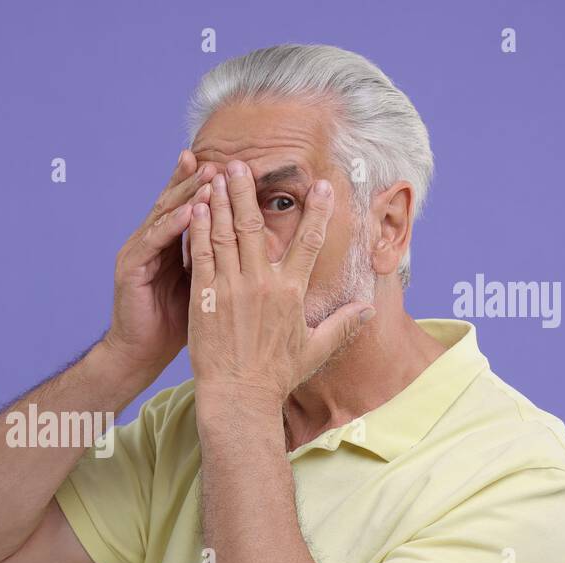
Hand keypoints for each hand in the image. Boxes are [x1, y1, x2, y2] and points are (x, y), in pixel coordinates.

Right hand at [105, 150, 216, 376]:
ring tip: (208, 178)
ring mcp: (138, 252)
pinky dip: (171, 225)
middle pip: (175, 202)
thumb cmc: (177, 325)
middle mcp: (151, 241)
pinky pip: (153, 241)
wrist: (142, 355)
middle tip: (220, 162)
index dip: (205, 186)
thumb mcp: (205, 285)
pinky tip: (189, 212)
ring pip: (164, 215)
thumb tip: (261, 246)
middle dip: (195, 181)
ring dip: (186, 195)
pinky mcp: (130, 268)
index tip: (231, 167)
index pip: (189, 207)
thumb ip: (220, 261)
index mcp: (170, 245)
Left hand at [185, 161, 373, 408]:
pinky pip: (201, 255)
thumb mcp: (314, 350)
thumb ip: (341, 324)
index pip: (310, 243)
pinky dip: (199, 228)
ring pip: (226, 234)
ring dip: (221, 201)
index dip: (317, 212)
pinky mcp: (204, 297)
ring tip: (217, 173)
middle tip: (243, 162)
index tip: (322, 186)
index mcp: (291, 293)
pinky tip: (197, 206)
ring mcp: (230, 289)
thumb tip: (367, 307)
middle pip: (256, 226)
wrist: (238, 397)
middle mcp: (262, 285)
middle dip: (249, 191)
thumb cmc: (275, 377)